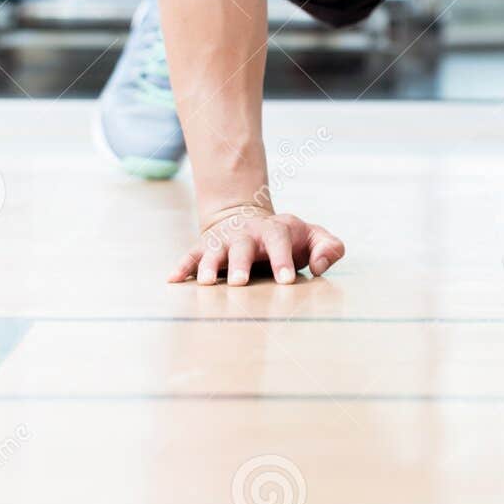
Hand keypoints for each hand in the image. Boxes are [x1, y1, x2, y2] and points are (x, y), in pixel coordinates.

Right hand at [168, 207, 344, 285]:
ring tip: (204, 282)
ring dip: (209, 264)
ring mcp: (225, 239)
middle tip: (239, 283)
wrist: (251, 220)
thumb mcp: (314, 237)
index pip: (280, 240)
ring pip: (215, 249)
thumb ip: (330, 248)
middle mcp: (248, 233)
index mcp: (276, 230)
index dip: (283, 259)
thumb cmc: (289, 238)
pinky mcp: (207, 246)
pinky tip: (173, 279)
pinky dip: (183, 265)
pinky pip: (192, 254)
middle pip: (244, 244)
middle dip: (241, 263)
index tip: (286, 282)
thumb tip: (320, 267)